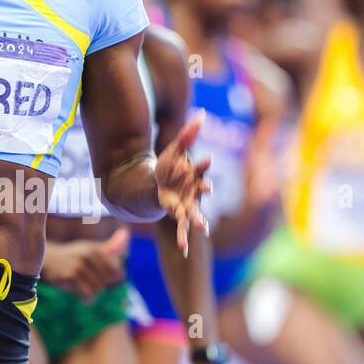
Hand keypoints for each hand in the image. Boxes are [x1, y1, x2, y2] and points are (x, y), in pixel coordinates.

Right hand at [41, 228, 128, 299]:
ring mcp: (79, 264)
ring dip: (93, 292)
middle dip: (103, 286)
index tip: (105, 279)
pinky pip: (88, 293)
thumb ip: (111, 246)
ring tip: (85, 288)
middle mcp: (89, 254)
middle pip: (109, 281)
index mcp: (96, 248)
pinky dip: (87, 298)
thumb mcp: (91, 248)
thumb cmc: (73, 255)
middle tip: (92, 284)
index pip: (118, 271)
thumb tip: (126, 233)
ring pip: (98, 288)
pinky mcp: (70, 275)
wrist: (47, 260)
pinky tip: (83, 296)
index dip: (114, 279)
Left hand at [155, 112, 212, 256]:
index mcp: (194, 175)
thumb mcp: (175, 149)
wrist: (154, 184)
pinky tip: (183, 250)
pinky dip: (182, 238)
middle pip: (200, 192)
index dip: (204, 165)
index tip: (207, 159)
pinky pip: (181, 228)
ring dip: (197, 221)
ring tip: (203, 228)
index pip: (201, 169)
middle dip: (204, 190)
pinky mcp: (177, 215)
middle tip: (209, 190)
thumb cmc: (168, 167)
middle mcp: (193, 191)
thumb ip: (188, 134)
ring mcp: (186, 205)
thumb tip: (202, 114)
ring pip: (194, 214)